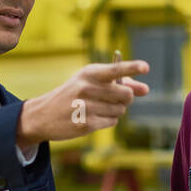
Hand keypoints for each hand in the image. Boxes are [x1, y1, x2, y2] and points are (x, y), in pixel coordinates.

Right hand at [17, 60, 150, 145]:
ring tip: (97, 108)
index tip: (146, 67)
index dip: (132, 67)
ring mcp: (86, 107)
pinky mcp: (86, 124)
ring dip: (115, 110)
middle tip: (116, 98)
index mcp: (89, 73)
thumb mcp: (91, 83)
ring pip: (121, 110)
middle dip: (127, 98)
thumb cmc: (73, 95)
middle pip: (126, 94)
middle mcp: (87, 88)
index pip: (115, 69)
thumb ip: (120, 83)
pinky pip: (112, 122)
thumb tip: (145, 89)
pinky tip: (93, 118)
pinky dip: (108, 120)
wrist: (44, 115)